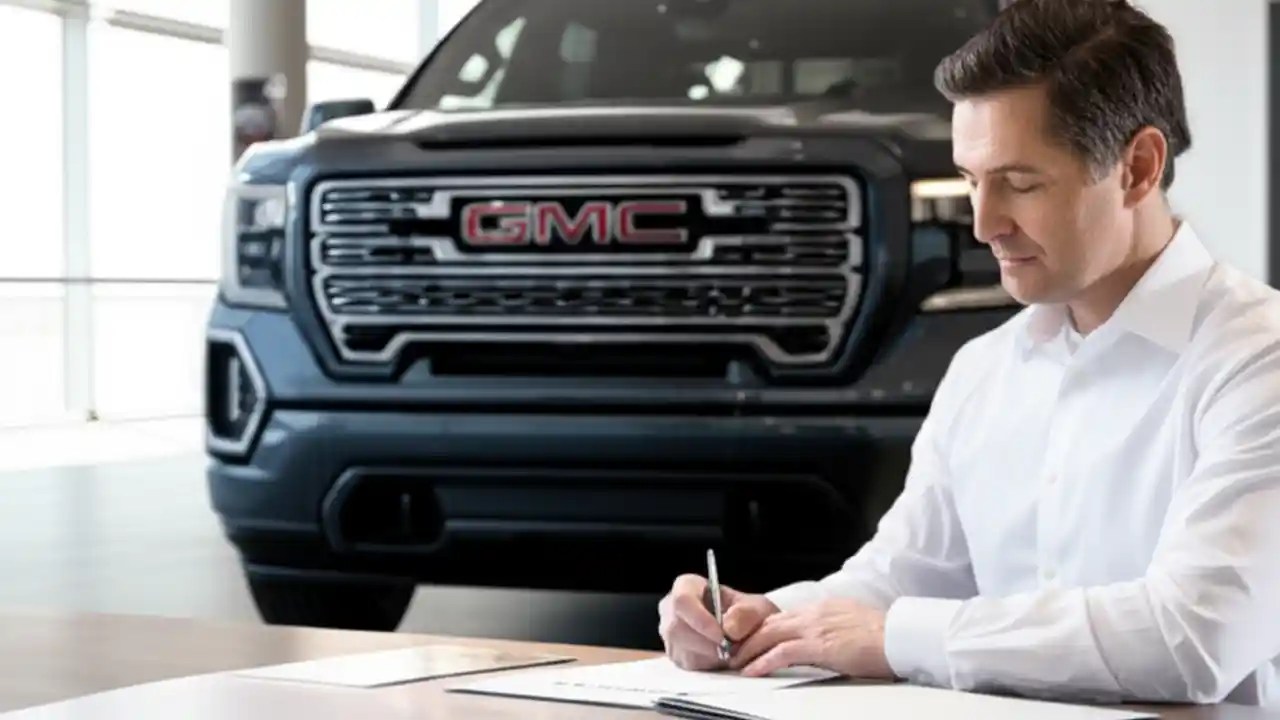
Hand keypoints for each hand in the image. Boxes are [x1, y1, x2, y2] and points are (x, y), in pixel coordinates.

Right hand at [658, 574, 779, 670]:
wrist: (745, 630)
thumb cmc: (746, 613)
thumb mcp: (755, 607)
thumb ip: (747, 614)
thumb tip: (728, 630)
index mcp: (686, 586)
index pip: (683, 600)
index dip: (701, 620)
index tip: (723, 635)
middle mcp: (671, 609)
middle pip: (679, 629)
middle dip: (709, 644)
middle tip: (732, 649)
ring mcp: (670, 635)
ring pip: (684, 650)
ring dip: (711, 656)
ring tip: (730, 652)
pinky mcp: (675, 656)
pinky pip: (688, 665)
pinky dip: (709, 665)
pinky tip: (721, 658)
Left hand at [728, 598, 893, 679]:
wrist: (900, 636)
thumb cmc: (882, 636)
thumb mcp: (849, 624)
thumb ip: (828, 628)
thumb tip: (816, 641)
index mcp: (821, 608)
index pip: (782, 617)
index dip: (761, 629)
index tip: (748, 640)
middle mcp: (813, 613)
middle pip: (769, 623)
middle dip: (746, 638)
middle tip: (732, 652)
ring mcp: (815, 627)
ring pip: (769, 635)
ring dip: (748, 650)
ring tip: (735, 663)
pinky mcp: (819, 645)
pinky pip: (782, 653)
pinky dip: (763, 662)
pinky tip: (752, 671)